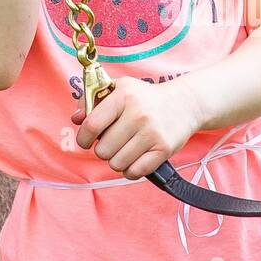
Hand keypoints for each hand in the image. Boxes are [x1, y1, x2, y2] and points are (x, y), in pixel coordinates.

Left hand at [70, 76, 202, 178]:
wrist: (184, 103)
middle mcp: (138, 114)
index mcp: (123, 96)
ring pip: (117, 163)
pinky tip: (133, 159)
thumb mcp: (119, 89)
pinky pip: (135, 172)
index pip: (92, 125)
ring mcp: (152, 133)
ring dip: (116, 161)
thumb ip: (92, 100)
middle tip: (111, 143)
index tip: (85, 141)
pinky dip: (130, 170)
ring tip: (123, 149)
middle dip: (102, 150)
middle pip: (103, 149)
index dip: (82, 138)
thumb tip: (76, 119)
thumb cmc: (144, 98)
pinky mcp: (163, 149)